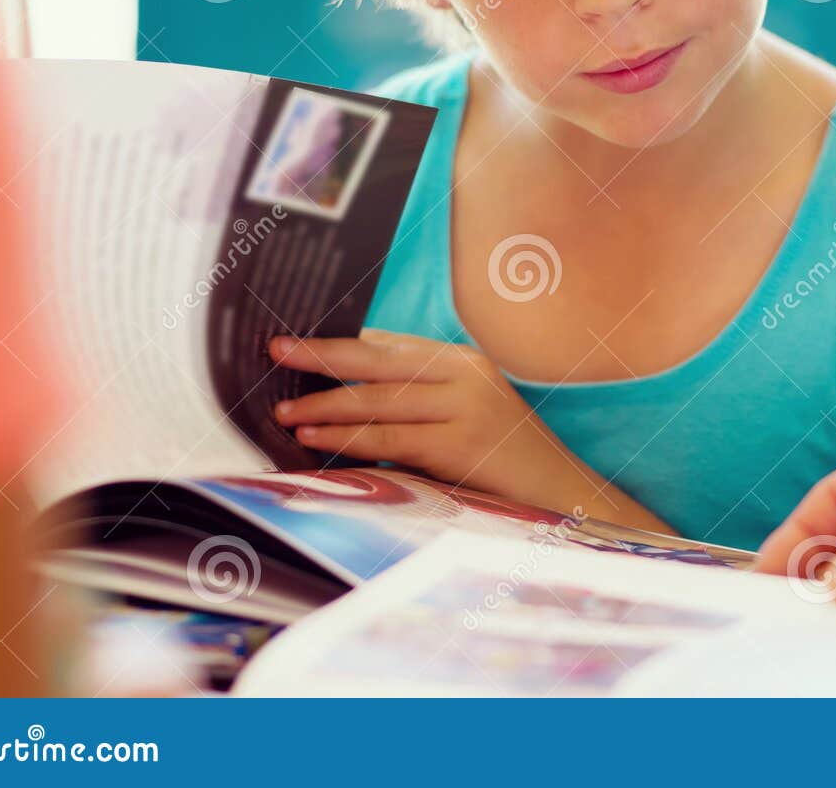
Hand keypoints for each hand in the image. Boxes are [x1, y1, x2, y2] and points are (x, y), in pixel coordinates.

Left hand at [267, 329, 575, 505]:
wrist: (561, 494)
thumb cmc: (504, 458)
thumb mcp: (466, 410)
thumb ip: (419, 387)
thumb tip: (357, 363)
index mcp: (463, 361)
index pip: (389, 345)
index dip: (339, 343)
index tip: (295, 342)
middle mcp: (466, 375)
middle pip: (378, 362)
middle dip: (323, 356)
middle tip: (275, 352)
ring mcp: (466, 408)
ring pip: (379, 401)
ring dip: (326, 404)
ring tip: (284, 409)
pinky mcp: (462, 445)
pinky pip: (391, 438)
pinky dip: (348, 437)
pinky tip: (315, 437)